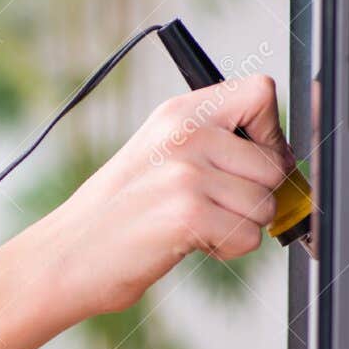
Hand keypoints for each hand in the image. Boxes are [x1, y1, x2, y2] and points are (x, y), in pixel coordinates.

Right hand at [0, 75, 296, 348]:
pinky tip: (186, 243)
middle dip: (254, 195)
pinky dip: (226, 250)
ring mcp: (186, 171)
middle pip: (274, 162)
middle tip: (209, 207)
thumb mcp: (159, 156)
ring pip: (265, 203)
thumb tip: (283, 159)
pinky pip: (248, 237)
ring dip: (238, 226)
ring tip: (192, 226)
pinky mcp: (188, 212)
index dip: (267, 134)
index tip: (246, 163)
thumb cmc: (114, 215)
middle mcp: (185, 133)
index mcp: (178, 112)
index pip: (261, 93)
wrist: (65, 256)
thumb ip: (213, 143)